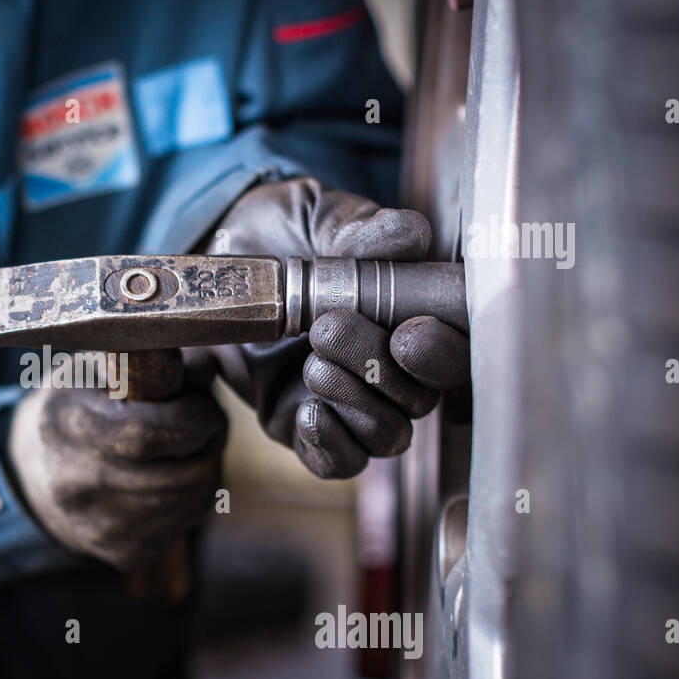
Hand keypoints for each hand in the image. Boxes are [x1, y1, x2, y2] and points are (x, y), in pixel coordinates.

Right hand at [7, 384, 226, 571]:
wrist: (35, 477)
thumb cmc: (73, 409)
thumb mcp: (94, 370)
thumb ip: (148, 363)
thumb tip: (204, 369)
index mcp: (67, 428)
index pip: (147, 434)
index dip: (191, 416)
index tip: (199, 402)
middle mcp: (80, 485)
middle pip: (180, 472)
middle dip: (206, 442)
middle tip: (200, 423)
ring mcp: (103, 527)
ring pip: (193, 497)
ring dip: (204, 467)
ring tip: (184, 446)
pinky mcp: (127, 552)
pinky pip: (188, 521)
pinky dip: (193, 495)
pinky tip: (172, 476)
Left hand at [187, 176, 469, 478]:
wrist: (216, 261)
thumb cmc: (280, 230)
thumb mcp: (312, 216)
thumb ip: (355, 227)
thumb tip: (410, 236)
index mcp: (415, 310)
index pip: (462, 347)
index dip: (447, 350)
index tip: (409, 331)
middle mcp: (395, 363)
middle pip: (425, 397)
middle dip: (382, 369)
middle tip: (329, 328)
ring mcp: (354, 401)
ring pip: (388, 434)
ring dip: (355, 402)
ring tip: (311, 359)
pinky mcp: (308, 428)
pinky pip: (340, 462)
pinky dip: (331, 444)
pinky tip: (308, 409)